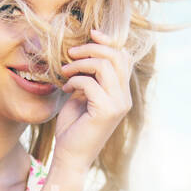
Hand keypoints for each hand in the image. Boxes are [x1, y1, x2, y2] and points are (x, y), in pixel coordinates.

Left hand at [54, 27, 134, 173]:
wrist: (69, 156)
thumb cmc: (73, 127)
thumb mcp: (82, 95)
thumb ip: (90, 76)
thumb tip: (88, 51)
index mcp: (122, 93)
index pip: (124, 57)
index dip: (108, 42)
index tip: (91, 34)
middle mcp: (124, 98)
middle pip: (116, 56)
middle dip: (92, 48)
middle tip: (71, 53)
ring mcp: (118, 105)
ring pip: (104, 65)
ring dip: (80, 63)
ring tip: (65, 71)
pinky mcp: (106, 111)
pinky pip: (89, 82)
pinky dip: (74, 80)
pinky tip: (65, 89)